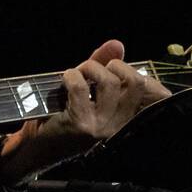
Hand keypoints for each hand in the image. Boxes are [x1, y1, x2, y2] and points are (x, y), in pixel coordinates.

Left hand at [0, 39, 170, 185]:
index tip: (123, 70)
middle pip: (136, 82)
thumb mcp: (87, 92)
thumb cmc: (61, 117)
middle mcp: (119, 125)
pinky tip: (64, 81)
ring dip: (90, 68)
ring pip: (110, 82)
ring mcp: (101, 127)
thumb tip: (117, 44)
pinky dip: (71, 76)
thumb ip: (104, 67)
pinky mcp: (81, 124)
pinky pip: (81, 87)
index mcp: (127, 119)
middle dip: (116, 66)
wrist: (35, 147)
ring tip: (77, 73)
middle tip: (95, 70)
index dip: (146, 76)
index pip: (157, 96)